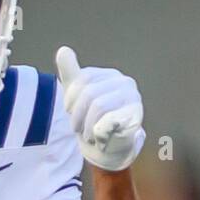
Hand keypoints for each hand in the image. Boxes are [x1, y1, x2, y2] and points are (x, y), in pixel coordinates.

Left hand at [55, 46, 145, 171]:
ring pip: (98, 106)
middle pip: (90, 92)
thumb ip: (71, 73)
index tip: (69, 112)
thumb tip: (63, 50)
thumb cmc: (90, 121)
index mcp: (109, 75)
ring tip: (89, 135)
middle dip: (77, 115)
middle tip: (78, 129)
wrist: (107, 149)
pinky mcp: (136, 116)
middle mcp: (125, 82)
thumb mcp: (76, 96)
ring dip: (87, 126)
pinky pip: (108, 121)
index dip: (70, 98)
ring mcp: (133, 98)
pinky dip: (98, 133)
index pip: (82, 78)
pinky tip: (101, 138)